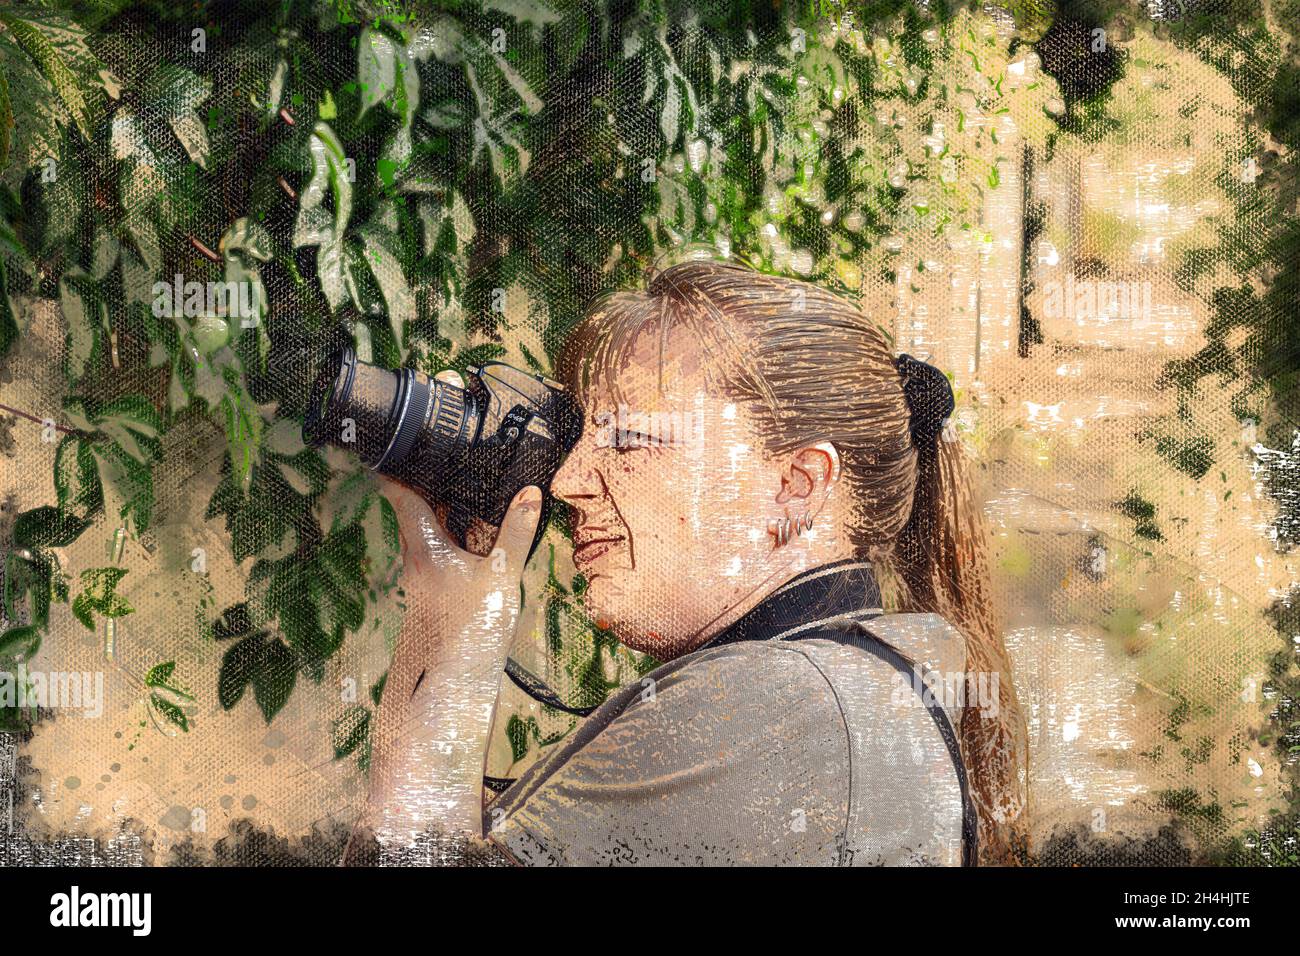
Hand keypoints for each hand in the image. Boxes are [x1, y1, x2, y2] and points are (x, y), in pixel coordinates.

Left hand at [378, 478, 542, 705]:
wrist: (451, 680)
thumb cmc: (471, 627)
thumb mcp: (502, 574)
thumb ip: (516, 533)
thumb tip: (530, 494)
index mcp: (426, 547)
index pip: (402, 498)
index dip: (399, 471)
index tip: (401, 451)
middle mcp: (415, 559)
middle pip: (412, 514)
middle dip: (427, 491)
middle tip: (448, 467)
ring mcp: (419, 579)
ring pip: (422, 537)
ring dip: (439, 518)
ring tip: (466, 499)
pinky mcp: (428, 596)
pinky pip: (433, 557)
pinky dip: (448, 542)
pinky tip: (472, 544)